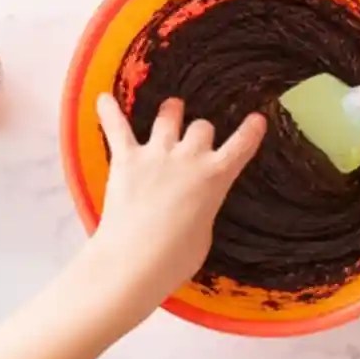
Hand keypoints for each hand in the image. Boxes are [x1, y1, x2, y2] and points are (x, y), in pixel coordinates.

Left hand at [86, 94, 265, 317]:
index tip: (256, 119)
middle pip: (202, 127)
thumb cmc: (177, 257)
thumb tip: (192, 205)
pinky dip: (109, 112)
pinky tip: (103, 99)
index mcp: (216, 177)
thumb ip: (202, 208)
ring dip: (170, 112)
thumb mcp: (204, 233)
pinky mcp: (126, 159)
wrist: (136, 259)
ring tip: (171, 108)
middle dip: (201, 132)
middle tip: (196, 139)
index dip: (250, 131)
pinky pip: (117, 128)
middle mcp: (189, 157)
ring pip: (168, 117)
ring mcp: (157, 155)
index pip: (241, 147)